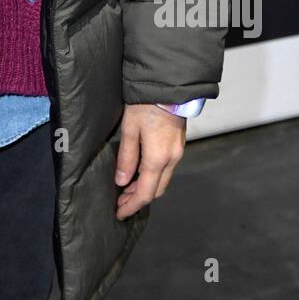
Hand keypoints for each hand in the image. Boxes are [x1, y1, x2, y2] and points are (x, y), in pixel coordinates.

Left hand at [114, 103, 184, 218]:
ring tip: (126, 188)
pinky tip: (140, 172)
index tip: (119, 213)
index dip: (131, 206)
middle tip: (120, 201)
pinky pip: (167, 169)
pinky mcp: (179, 145)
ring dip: (146, 188)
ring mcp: (178, 153)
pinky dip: (153, 176)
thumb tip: (121, 181)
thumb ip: (126, 158)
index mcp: (158, 158)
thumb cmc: (146, 105)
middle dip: (138, 199)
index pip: (145, 193)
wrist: (168, 86)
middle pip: (156, 190)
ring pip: (163, 180)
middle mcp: (172, 159)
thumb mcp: (129, 130)